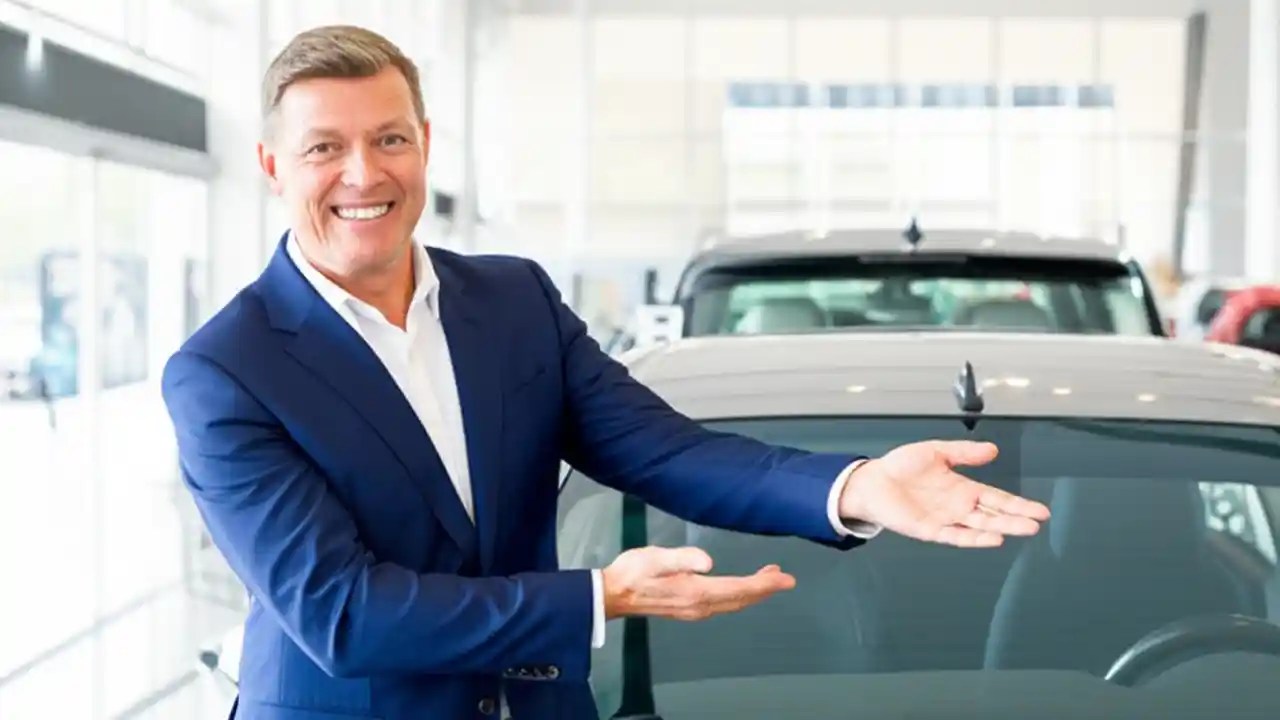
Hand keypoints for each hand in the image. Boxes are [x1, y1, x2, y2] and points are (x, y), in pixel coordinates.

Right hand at [601, 546, 793, 620]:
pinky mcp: (689, 609)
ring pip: (734, 602)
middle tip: (785, 578)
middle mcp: (700, 606)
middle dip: (765, 589)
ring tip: (769, 578)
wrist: (612, 595)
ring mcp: (695, 611)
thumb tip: (708, 563)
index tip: (785, 578)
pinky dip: (739, 594)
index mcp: (696, 593)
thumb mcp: (656, 558)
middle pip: (741, 599)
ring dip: (753, 592)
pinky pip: (724, 603)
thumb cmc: (633, 572)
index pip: (739, 589)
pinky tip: (740, 586)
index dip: (764, 584)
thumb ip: (683, 558)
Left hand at [839, 440, 1049, 547]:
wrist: (873, 481)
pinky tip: (992, 538)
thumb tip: (993, 450)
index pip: (996, 497)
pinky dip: (974, 538)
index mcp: (962, 488)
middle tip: (1038, 523)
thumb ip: (963, 452)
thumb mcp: (935, 451)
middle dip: (1016, 518)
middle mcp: (958, 506)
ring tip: (1024, 529)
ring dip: (1001, 528)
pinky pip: (956, 536)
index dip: (1018, 504)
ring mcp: (946, 520)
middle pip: (993, 514)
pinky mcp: (931, 530)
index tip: (1040, 510)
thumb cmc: (901, 466)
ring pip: (980, 526)